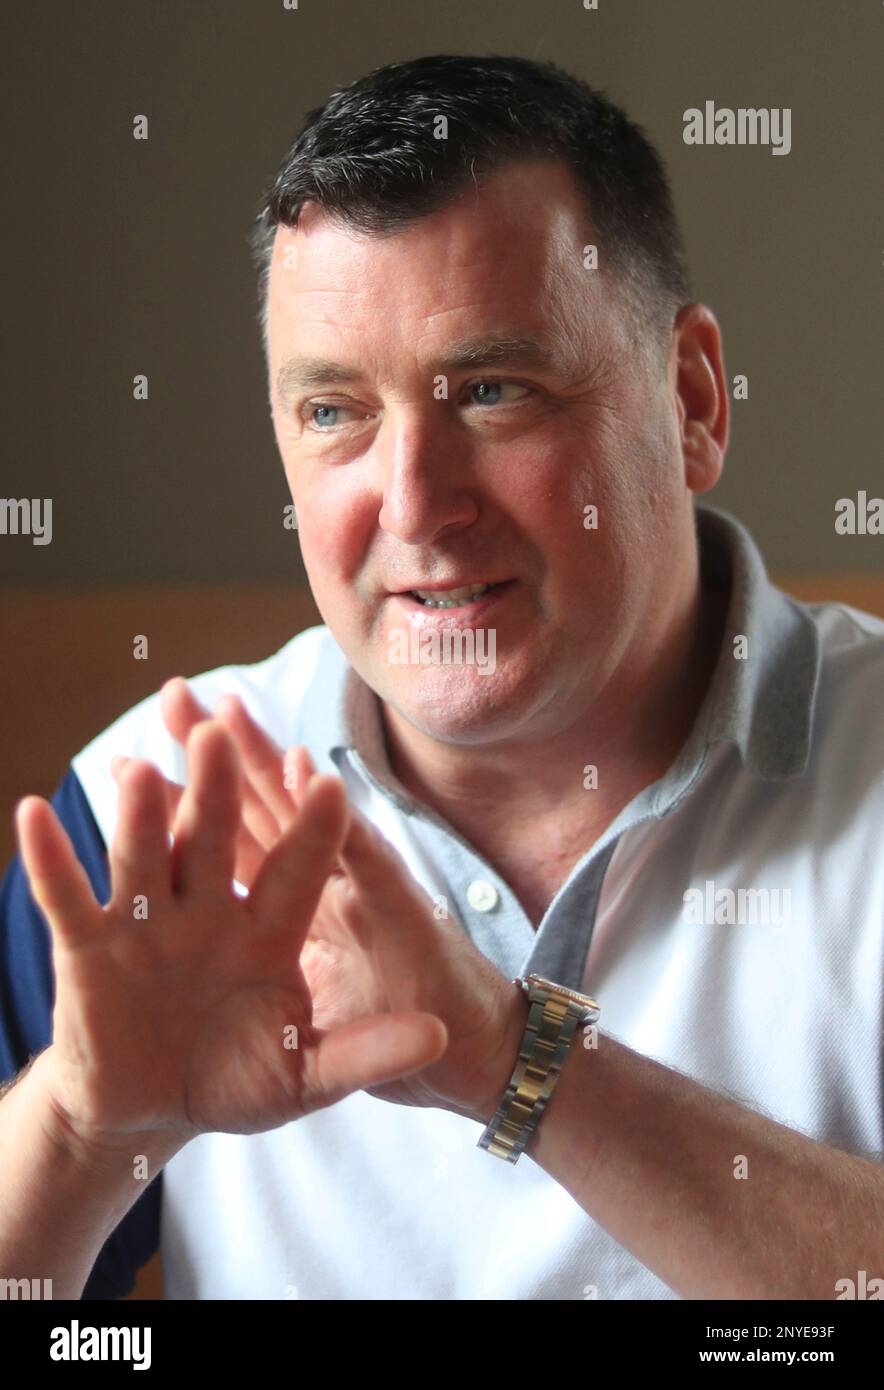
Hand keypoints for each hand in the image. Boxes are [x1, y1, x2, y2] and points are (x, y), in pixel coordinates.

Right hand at [15, 722, 447, 1157]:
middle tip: (224, 728)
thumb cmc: (237, 1079)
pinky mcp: (90, 945)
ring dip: (142, 815)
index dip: (311, 828)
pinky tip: (33, 811)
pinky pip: (69, 896)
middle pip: (217, 838)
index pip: (296, 868)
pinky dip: (52, 860)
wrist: (155, 1108)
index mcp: (270, 928)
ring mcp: (148, 921)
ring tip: (141, 769)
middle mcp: (210, 909)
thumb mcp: (306, 1073)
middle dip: (219, 788)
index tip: (327, 780)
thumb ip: (367, 1051)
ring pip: (146, 856)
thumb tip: (437, 1037)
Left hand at [113, 678, 527, 1122]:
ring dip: (268, 761)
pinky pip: (366, 858)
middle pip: (259, 805)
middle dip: (217, 753)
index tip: (134, 761)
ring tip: (226, 710)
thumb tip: (212, 947)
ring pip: (306, 813)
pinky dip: (339, 819)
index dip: (190, 798)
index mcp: (292, 903)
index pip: (234, 837)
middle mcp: (322, 881)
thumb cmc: (394, 1020)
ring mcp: (361, 887)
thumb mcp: (312, 1000)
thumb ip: (277, 961)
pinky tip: (312, 777)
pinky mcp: (401, 910)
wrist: (472, 1056)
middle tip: (171, 695)